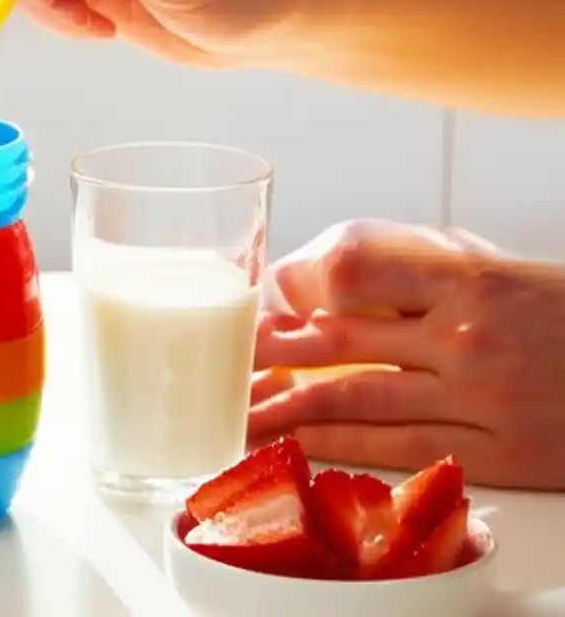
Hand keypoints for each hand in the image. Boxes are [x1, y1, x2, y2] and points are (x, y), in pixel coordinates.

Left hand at [250, 219, 564, 489]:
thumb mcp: (504, 272)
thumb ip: (425, 276)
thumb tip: (334, 285)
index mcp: (469, 278)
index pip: (356, 271)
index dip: (299, 288)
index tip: (265, 302)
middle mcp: (467, 336)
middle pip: (341, 343)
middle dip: (271, 354)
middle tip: (220, 360)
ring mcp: (480, 398)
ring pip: (357, 402)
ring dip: (287, 409)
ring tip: (237, 412)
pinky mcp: (496, 453)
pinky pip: (399, 449)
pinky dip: (340, 447)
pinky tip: (299, 446)